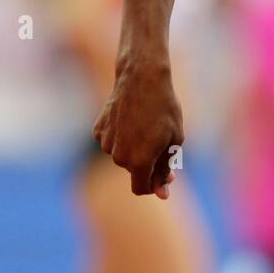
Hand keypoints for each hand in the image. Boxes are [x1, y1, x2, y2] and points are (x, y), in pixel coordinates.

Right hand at [93, 62, 183, 198]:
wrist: (142, 78)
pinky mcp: (98, 130)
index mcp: (139, 162)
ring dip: (134, 147)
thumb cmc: (164, 108)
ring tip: (146, 124)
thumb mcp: (175, 140)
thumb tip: (162, 194)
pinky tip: (130, 117)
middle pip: (133, 171)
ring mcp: (106, 143)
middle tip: (162, 142)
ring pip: (121, 156)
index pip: (141, 189)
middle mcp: (119, 156)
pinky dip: (121, 135)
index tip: (163, 175)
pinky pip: (111, 141)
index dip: (154, 185)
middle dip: (147, 163)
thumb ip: (165, 169)